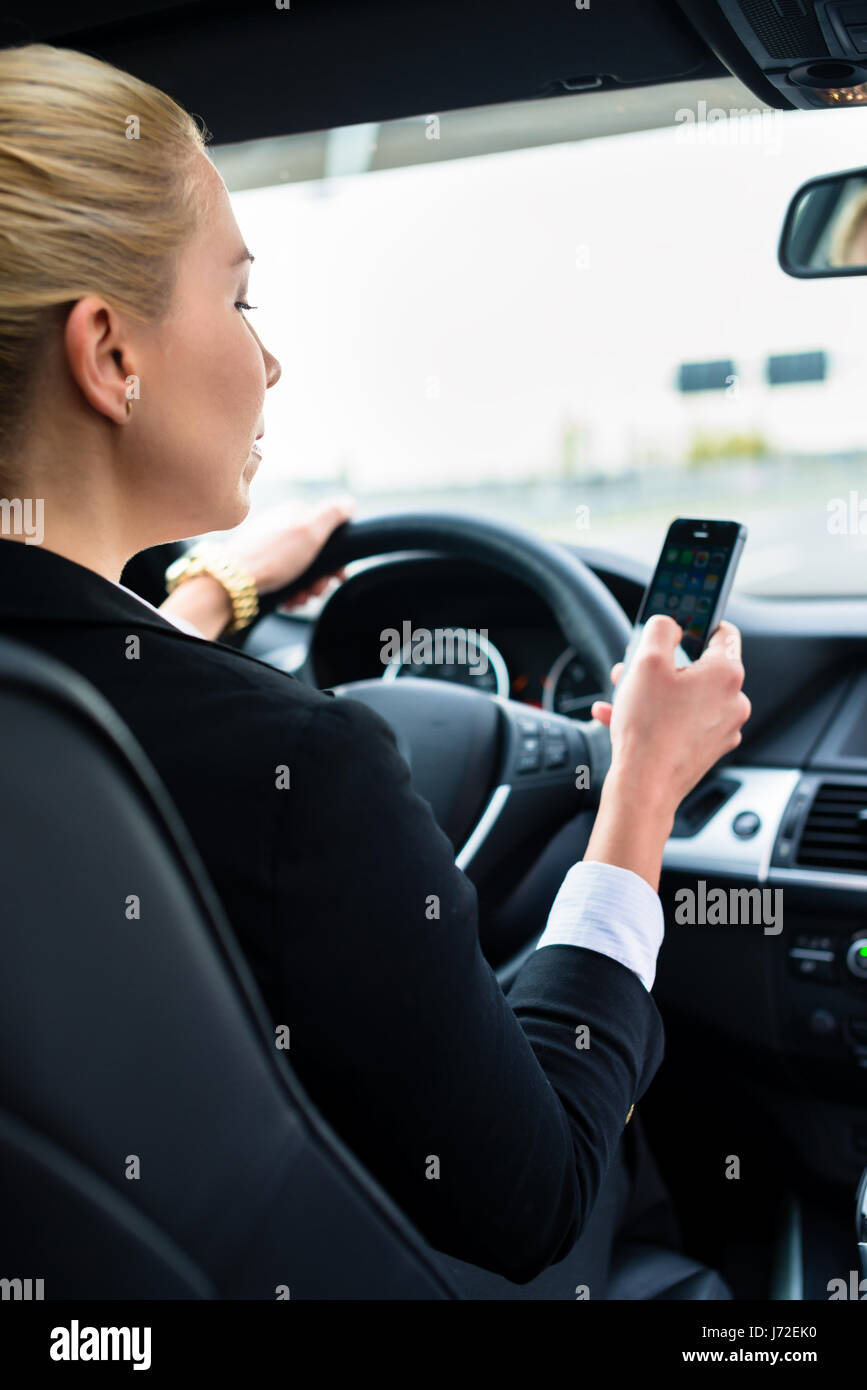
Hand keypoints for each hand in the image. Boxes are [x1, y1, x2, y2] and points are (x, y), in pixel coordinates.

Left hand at [228, 495, 355, 603]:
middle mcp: (281, 528)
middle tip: (317, 590)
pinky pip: (283, 579)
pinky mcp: (260, 566)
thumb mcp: (309, 530)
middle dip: (320, 577)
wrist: (233, 580)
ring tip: (300, 598)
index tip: (337, 575)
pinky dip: (290, 591)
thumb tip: (349, 502)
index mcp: (294, 514)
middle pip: (314, 554)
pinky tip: (288, 600)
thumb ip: (332, 514)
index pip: (327, 532)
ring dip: (306, 588)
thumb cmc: (273, 556)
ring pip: (299, 569)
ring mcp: (269, 547)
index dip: (336, 556)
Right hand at [590, 616, 750, 814]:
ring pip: (687, 696)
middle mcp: (733, 701)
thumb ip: (660, 629)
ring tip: (622, 695)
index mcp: (727, 673)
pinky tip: (623, 718)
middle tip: (636, 665)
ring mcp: (723, 728)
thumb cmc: (648, 728)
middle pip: (699, 667)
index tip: (677, 625)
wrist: (645, 787)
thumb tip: (669, 625)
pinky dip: (657, 716)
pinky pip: (682, 722)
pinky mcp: (707, 749)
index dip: (696, 623)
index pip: (722, 631)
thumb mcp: (646, 661)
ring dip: (654, 691)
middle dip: (664, 664)